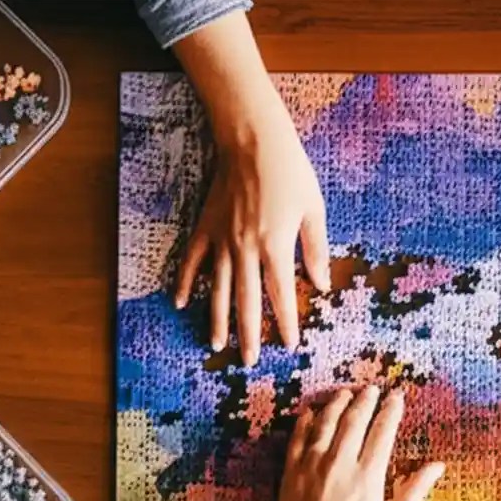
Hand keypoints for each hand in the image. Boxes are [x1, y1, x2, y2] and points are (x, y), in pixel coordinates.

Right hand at [174, 88, 330, 365]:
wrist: (252, 139)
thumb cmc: (290, 172)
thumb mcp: (314, 210)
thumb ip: (317, 251)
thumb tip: (322, 285)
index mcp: (275, 246)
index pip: (281, 295)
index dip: (285, 322)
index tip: (289, 344)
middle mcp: (245, 249)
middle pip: (246, 301)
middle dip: (248, 333)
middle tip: (250, 360)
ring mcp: (221, 239)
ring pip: (217, 288)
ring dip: (216, 318)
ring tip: (215, 344)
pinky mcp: (205, 226)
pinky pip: (192, 260)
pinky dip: (184, 281)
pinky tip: (179, 302)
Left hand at [261, 386, 444, 500]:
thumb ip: (414, 493)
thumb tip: (437, 466)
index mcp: (368, 478)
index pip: (383, 432)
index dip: (391, 410)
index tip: (397, 396)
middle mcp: (340, 465)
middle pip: (355, 420)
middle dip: (366, 400)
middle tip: (372, 388)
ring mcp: (312, 466)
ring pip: (326, 422)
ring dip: (337, 404)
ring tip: (345, 393)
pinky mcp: (291, 472)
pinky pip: (298, 438)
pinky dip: (305, 421)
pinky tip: (310, 412)